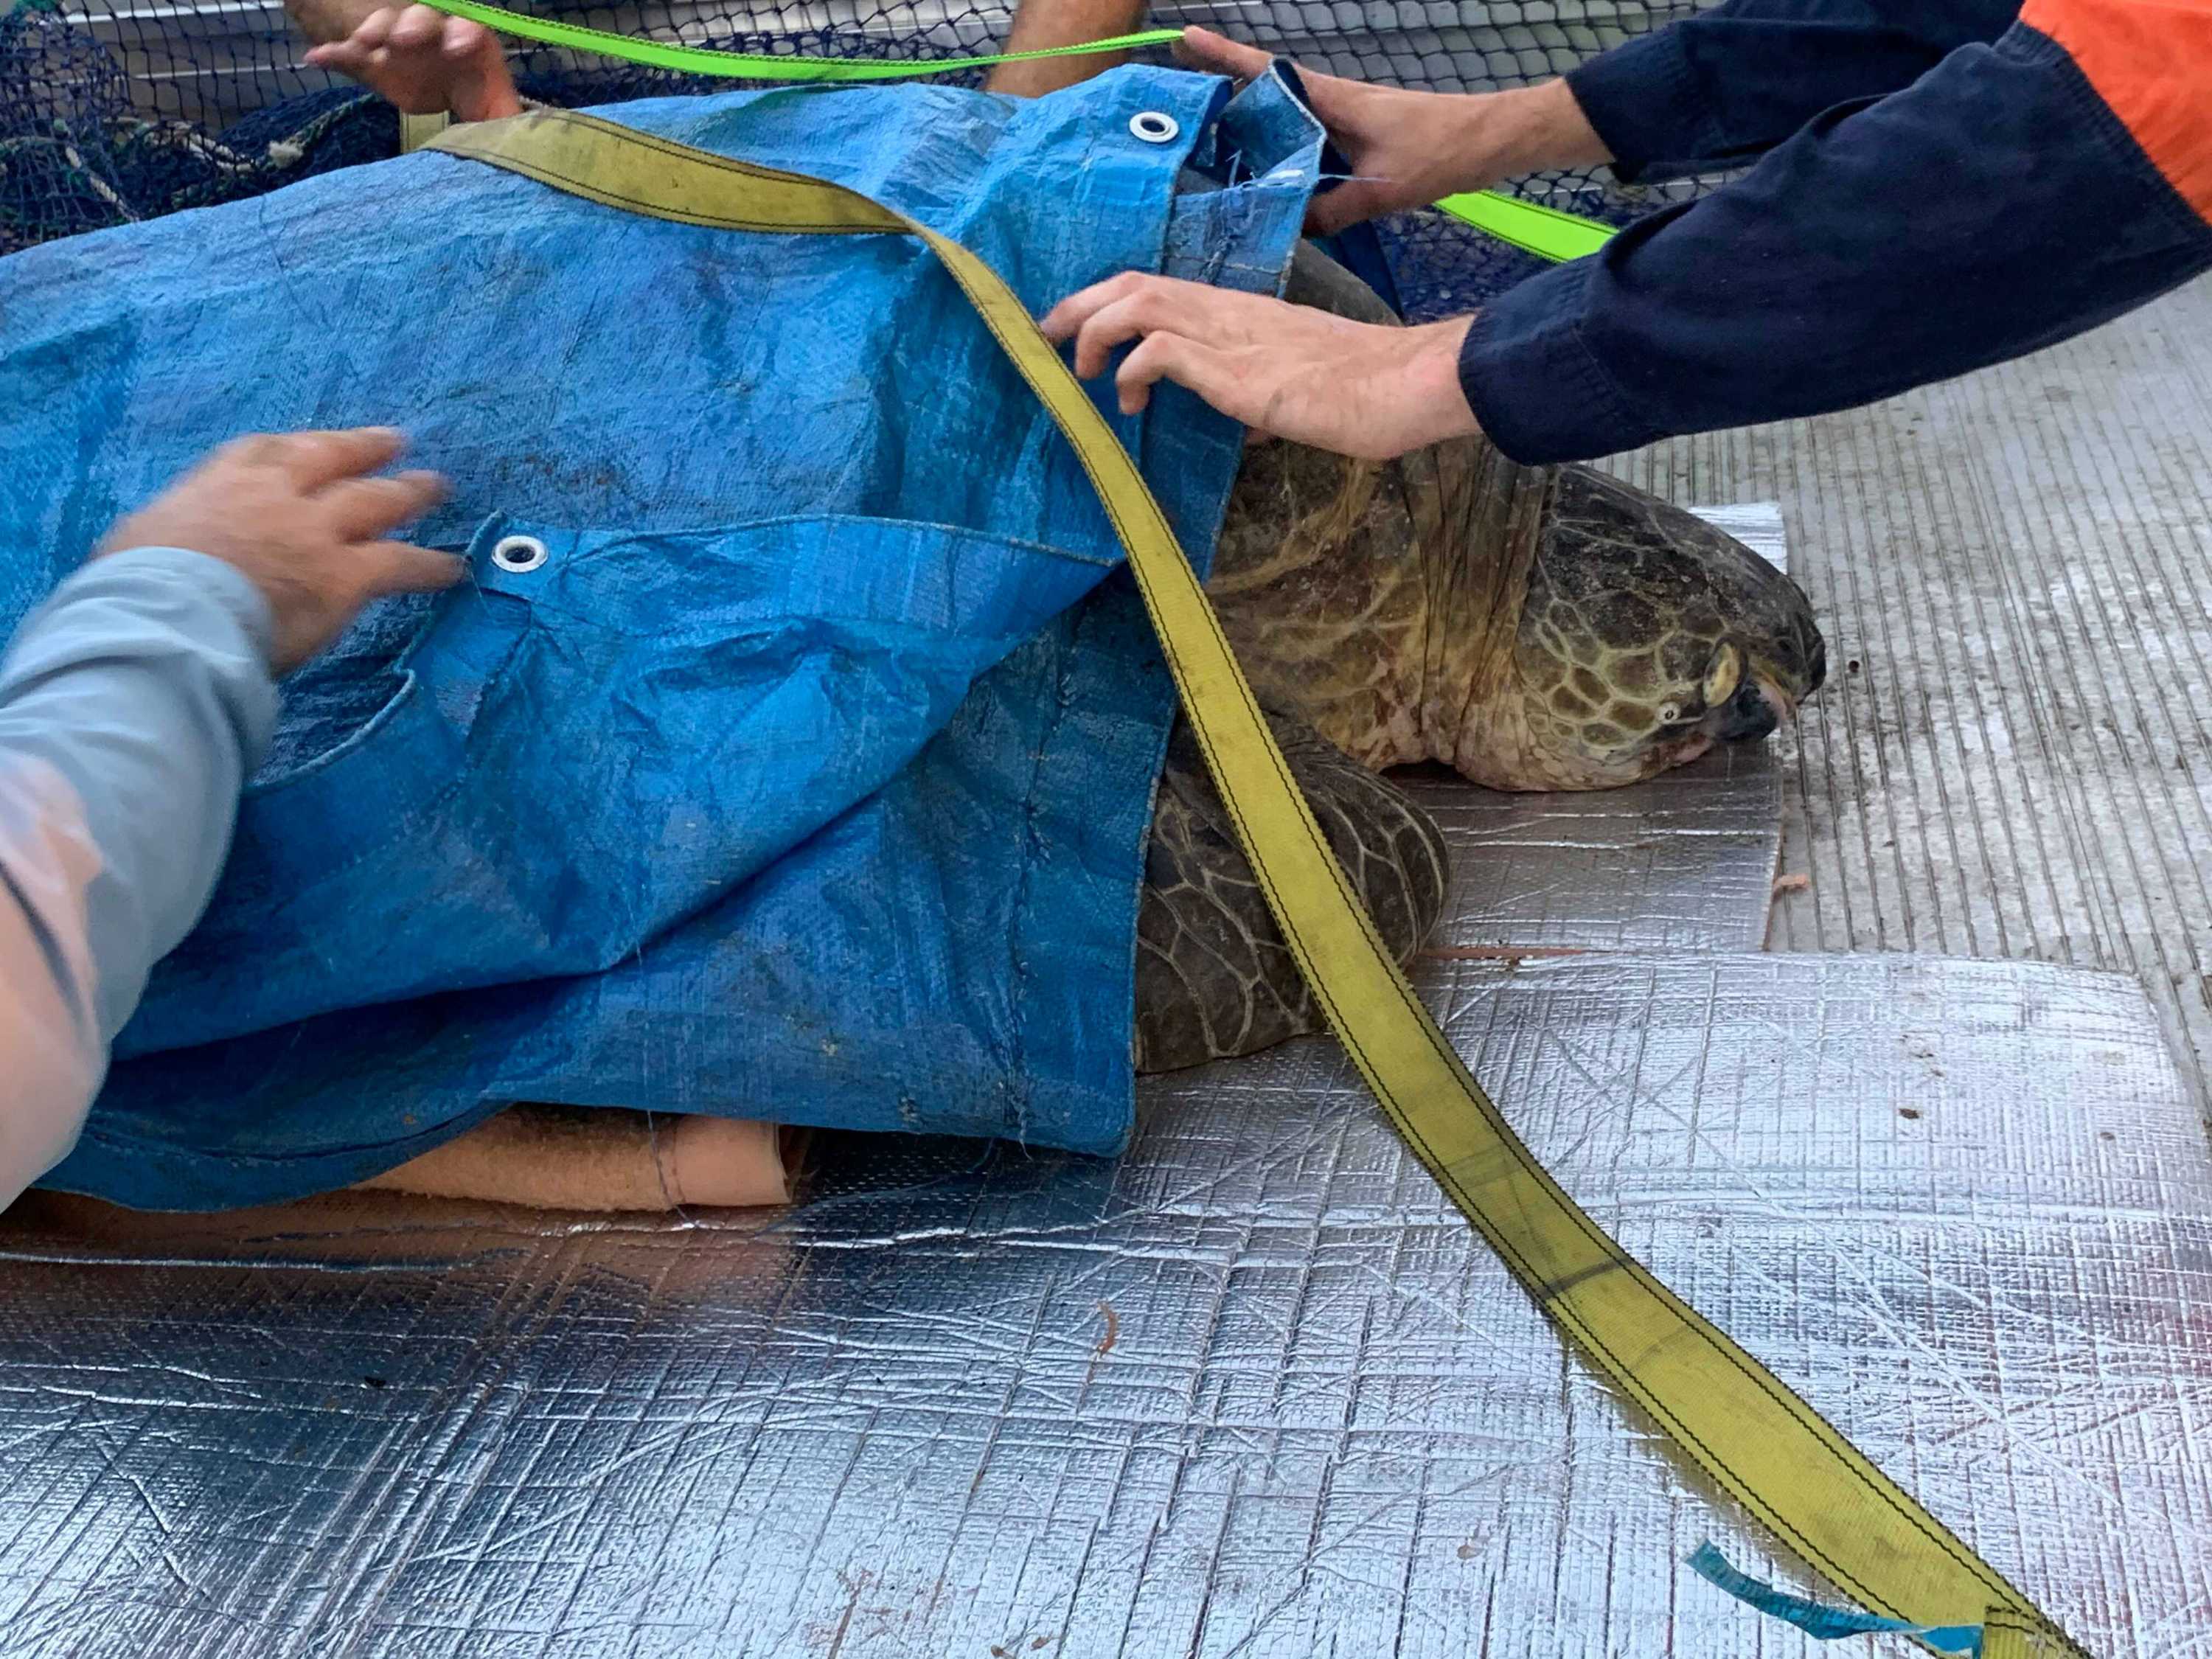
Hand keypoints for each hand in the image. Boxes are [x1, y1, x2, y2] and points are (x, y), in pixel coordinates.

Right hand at [98, 429, 462, 673]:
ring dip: (410, 493)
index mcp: (218, 483)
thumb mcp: (140, 543)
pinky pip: (402, 564)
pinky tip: (455, 568)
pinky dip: (432, 566)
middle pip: (331, 458)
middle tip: (395, 441)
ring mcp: (316, 530)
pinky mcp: (346, 573)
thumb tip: (170, 559)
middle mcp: (275, 494)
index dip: (297, 446)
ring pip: (377, 501)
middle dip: (364, 448)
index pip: (264, 450)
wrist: (168, 612)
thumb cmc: (136, 588)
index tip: (315, 444)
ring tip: (437, 486)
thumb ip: (175, 540)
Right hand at [305, 3, 521, 121]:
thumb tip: (528, 141)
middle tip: (405, 40)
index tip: (458, 47)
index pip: (467, 27)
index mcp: (466, 41)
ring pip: (385, 25)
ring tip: (364, 44)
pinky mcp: (370, 57)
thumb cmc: (471, 94)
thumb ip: (505, 121)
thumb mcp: (491, 110)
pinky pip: (348, 50)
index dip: (462, 33)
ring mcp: (397, 41)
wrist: (438, 90)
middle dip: (414, 26)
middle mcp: (431, 33)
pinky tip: (317, 59)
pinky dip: (332, 54)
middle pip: (422, 19)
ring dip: (375, 31)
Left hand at [1039, 273, 1478, 460]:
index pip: (1161, 285)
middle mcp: (1227, 309)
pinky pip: (1157, 348)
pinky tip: (1132, 402)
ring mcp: (1228, 333)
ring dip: (1094, 334)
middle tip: (1046, 336)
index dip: (1109, 299)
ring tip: (1081, 372)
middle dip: (1079, 305)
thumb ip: (1265, 395)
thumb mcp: (1299, 390)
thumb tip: (1251, 421)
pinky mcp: (1230, 365)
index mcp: (1241, 311)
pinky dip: (1131, 372)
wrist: (1399, 384)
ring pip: (1136, 303)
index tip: (1077, 325)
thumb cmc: (1361, 390)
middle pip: (1133, 281)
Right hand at [1177, 27, 1609, 234]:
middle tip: (1178, 105)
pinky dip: (1282, 154)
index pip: (1266, 71)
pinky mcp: (1356, 139)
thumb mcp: (1382, 187)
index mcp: (1331, 99)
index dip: (1224, 56)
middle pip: (1265, 93)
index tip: (1185, 38)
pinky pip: (1306, 143)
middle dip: (1222, 94)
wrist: (1489, 142)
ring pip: (1284, 121)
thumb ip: (1335, 209)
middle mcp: (1331, 103)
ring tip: (1209, 149)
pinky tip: (1269, 179)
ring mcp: (1343, 120)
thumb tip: (1293, 229)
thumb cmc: (1439, 151)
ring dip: (1250, 130)